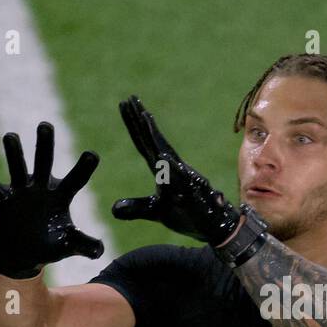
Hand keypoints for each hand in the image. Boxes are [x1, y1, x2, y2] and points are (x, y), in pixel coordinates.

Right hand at [0, 121, 103, 278]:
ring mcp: (21, 190)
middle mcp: (41, 187)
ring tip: (10, 136)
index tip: (92, 154)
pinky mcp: (2, 199)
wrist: (23, 254)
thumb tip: (100, 250)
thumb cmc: (49, 244)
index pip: (75, 179)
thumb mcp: (68, 246)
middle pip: (44, 161)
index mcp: (61, 194)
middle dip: (45, 144)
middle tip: (46, 125)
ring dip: (14, 152)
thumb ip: (84, 245)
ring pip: (17, 167)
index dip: (83, 168)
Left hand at [110, 95, 243, 246]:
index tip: (124, 104)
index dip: (134, 125)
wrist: (213, 227)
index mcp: (161, 170)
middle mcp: (172, 168)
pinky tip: (161, 157)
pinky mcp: (191, 193)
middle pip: (152, 141)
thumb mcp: (154, 212)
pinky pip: (180, 178)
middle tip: (129, 99)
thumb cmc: (186, 216)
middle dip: (141, 120)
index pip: (144, 143)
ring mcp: (182, 178)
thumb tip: (113, 208)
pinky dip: (171, 168)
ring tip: (145, 117)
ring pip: (166, 153)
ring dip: (155, 137)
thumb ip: (135, 208)